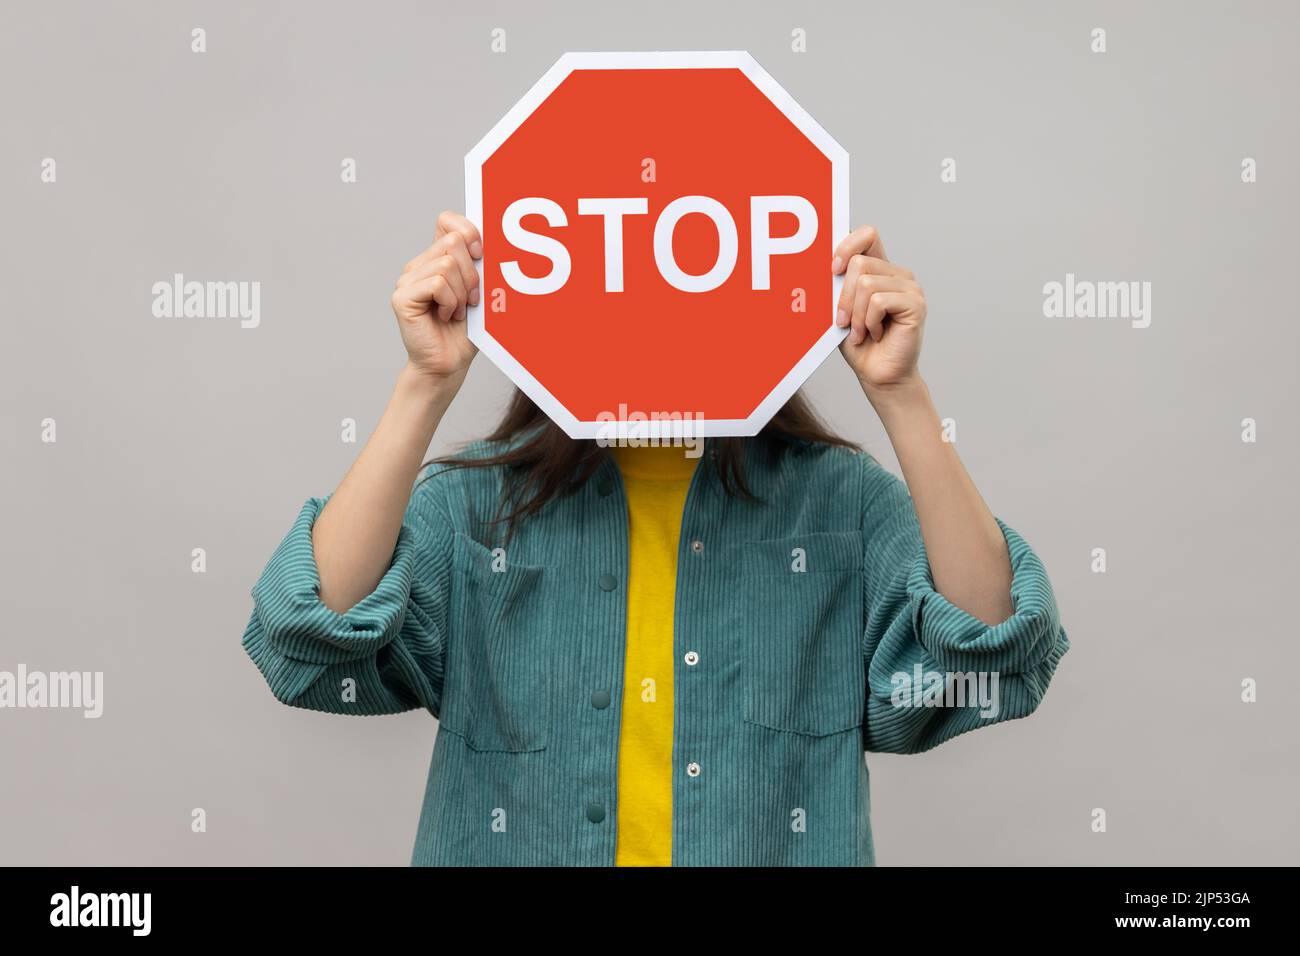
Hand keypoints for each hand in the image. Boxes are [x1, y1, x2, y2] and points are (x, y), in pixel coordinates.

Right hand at [391, 210, 482, 383]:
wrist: (449, 364)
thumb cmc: (467, 331)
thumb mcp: (481, 292)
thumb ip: (481, 264)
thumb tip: (491, 240)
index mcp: (437, 258)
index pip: (448, 220)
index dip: (468, 231)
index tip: (481, 255)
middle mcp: (419, 265)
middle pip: (453, 241)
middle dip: (472, 273)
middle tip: (471, 299)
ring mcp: (407, 280)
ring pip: (446, 264)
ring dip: (461, 293)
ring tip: (457, 311)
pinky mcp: (402, 297)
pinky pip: (437, 284)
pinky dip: (450, 302)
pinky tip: (445, 316)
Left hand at [832, 225, 926, 392]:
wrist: (878, 375)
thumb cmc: (858, 343)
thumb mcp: (838, 309)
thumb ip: (835, 285)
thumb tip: (813, 264)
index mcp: (879, 269)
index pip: (867, 234)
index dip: (846, 246)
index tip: (832, 270)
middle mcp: (897, 273)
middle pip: (860, 263)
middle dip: (843, 297)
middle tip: (844, 322)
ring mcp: (910, 287)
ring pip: (866, 284)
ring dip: (856, 315)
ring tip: (862, 332)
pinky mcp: (916, 304)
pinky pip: (878, 301)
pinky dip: (868, 323)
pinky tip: (875, 335)